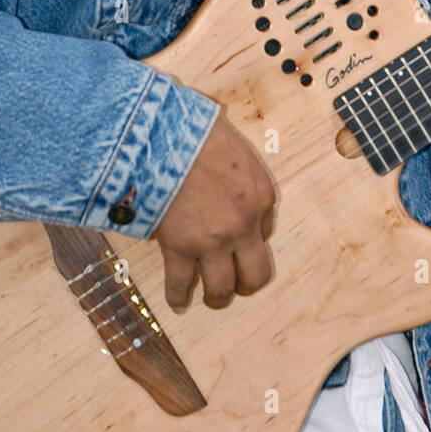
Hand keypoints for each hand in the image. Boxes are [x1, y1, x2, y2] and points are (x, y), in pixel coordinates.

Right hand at [153, 111, 276, 313]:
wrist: (164, 135)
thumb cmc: (196, 129)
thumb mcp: (233, 143)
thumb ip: (236, 165)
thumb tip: (224, 157)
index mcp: (261, 196)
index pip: (266, 231)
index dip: (250, 237)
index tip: (238, 238)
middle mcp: (244, 226)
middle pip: (256, 274)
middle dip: (246, 283)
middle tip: (235, 284)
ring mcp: (213, 241)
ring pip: (222, 288)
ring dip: (217, 297)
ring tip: (210, 299)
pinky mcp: (180, 247)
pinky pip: (181, 283)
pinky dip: (178, 296)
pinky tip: (178, 303)